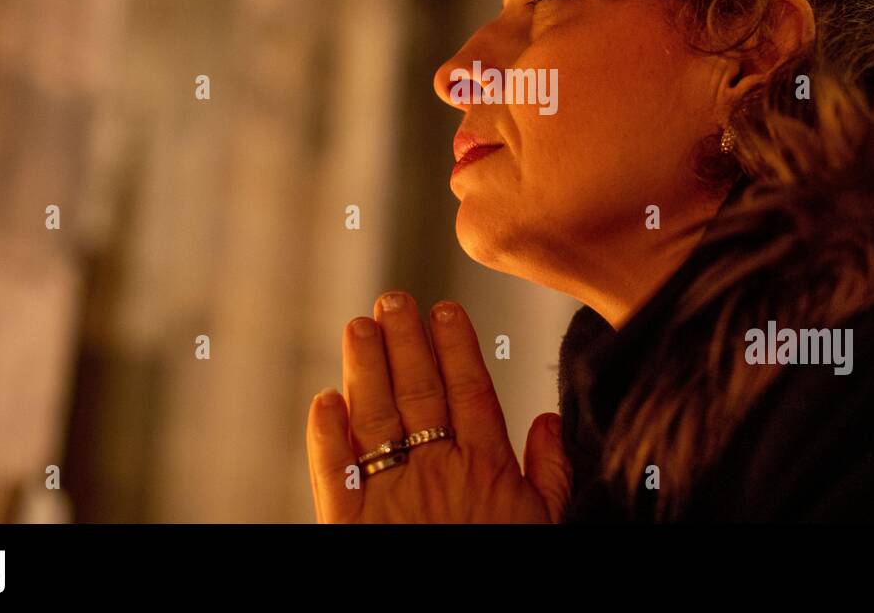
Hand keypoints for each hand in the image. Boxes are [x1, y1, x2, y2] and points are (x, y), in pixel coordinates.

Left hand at [307, 291, 571, 522]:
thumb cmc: (506, 574)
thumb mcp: (547, 525)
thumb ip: (550, 472)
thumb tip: (550, 419)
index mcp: (486, 467)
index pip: (468, 389)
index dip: (454, 345)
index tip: (443, 310)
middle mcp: (436, 471)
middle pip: (418, 391)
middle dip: (405, 340)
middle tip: (391, 299)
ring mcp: (392, 496)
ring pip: (375, 417)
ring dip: (365, 368)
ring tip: (358, 327)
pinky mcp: (353, 527)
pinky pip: (336, 473)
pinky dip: (327, 435)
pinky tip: (324, 400)